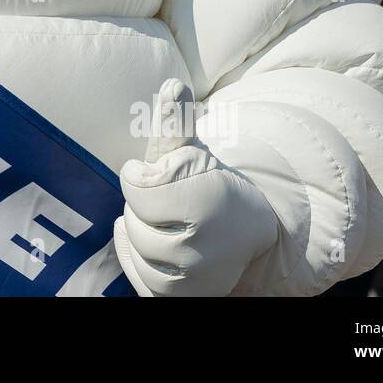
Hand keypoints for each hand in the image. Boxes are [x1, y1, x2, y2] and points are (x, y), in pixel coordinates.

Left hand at [113, 79, 276, 295]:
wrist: (248, 229)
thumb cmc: (209, 182)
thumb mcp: (192, 150)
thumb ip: (177, 122)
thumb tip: (172, 84)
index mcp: (204, 201)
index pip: (136, 186)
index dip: (140, 175)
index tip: (157, 173)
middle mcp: (201, 248)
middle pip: (134, 219)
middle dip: (144, 206)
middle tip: (168, 202)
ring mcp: (193, 279)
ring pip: (136, 249)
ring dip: (141, 231)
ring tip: (164, 221)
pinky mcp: (183, 298)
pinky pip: (139, 279)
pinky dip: (136, 258)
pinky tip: (150, 241)